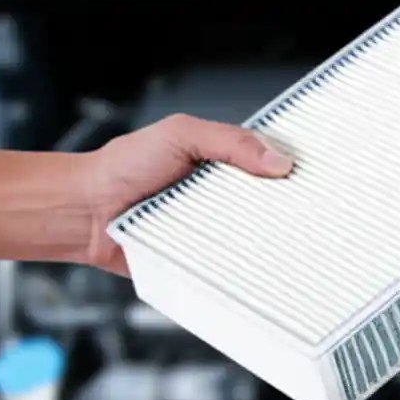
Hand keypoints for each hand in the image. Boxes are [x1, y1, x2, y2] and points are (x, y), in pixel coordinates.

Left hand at [77, 114, 293, 275]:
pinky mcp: (202, 258)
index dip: (294, 171)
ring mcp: (214, 228)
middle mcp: (222, 195)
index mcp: (223, 162)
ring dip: (266, 238)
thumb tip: (278, 161)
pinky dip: (241, 264)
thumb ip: (230, 141)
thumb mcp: (181, 134)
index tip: (313, 177)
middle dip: (288, 208)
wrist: (85, 213)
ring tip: (284, 239)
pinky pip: (230, 264)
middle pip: (271, 203)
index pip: (272, 164)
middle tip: (304, 211)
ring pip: (256, 236)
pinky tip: (256, 262)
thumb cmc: (123, 167)